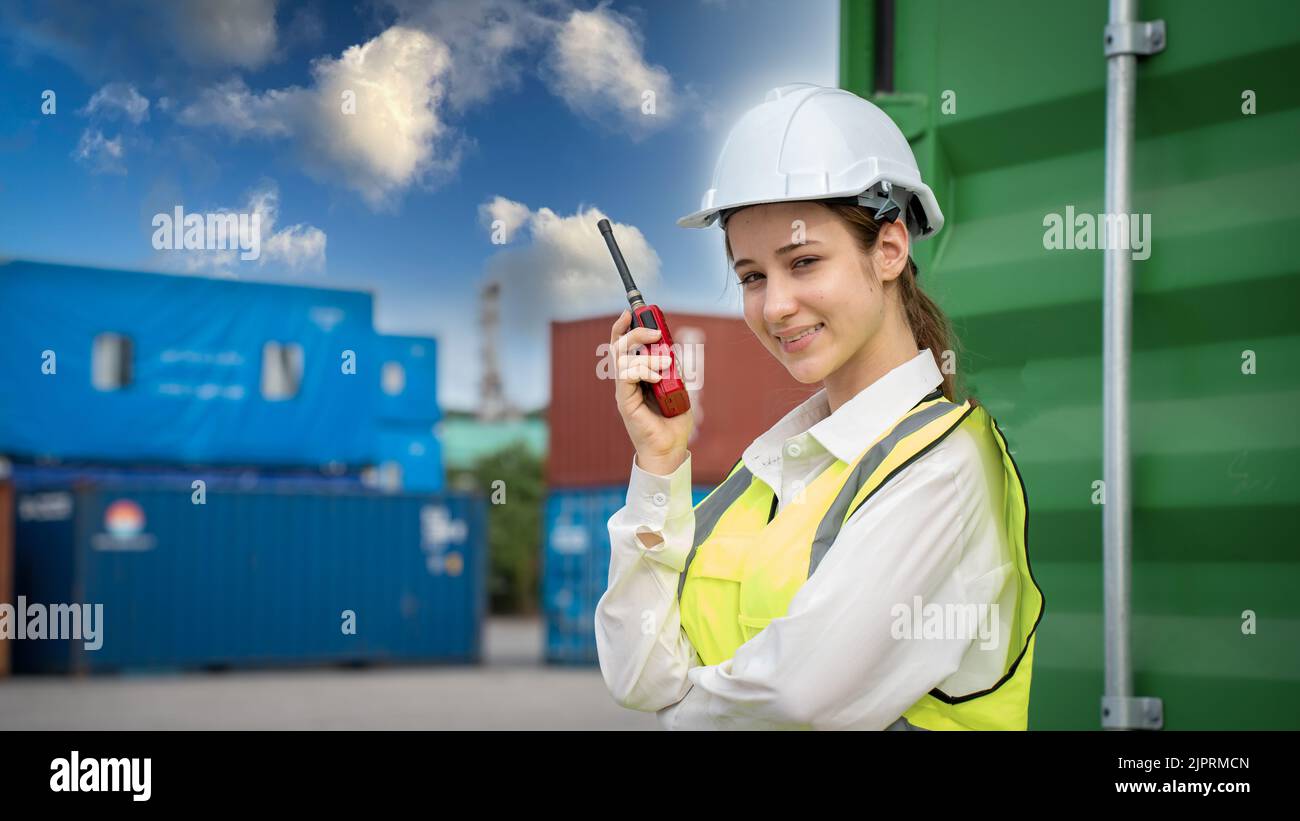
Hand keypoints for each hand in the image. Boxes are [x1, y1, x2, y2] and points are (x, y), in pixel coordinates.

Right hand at [609, 309, 692, 474]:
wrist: (670, 449)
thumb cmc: (673, 422)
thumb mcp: (678, 388)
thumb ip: (673, 369)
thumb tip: (672, 350)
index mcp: (636, 376)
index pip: (623, 346)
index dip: (624, 327)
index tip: (630, 312)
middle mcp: (627, 381)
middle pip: (619, 347)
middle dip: (635, 333)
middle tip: (655, 331)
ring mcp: (624, 391)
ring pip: (623, 359)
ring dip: (645, 355)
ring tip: (665, 363)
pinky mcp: (625, 401)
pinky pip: (626, 376)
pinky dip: (642, 370)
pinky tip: (656, 375)